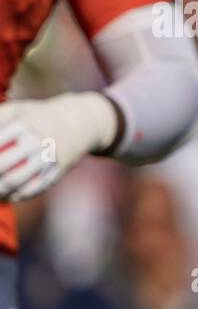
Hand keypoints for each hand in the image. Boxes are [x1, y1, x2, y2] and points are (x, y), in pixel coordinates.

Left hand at [0, 93, 117, 201]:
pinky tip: (6, 199)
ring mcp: (49, 157)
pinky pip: (34, 188)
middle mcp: (37, 141)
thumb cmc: (37, 116)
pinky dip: (17, 197)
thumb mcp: (16, 110)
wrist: (78, 123)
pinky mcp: (58, 170)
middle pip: (1, 166)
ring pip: (17, 181)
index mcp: (23, 125)